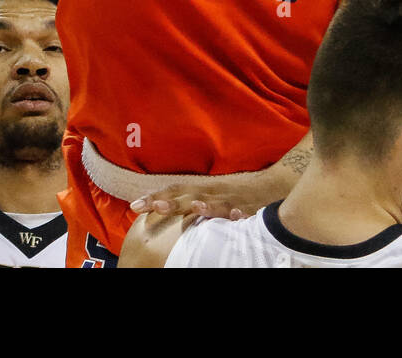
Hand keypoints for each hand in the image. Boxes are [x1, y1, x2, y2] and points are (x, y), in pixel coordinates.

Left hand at [130, 182, 251, 222]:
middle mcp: (211, 192)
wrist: (267, 185)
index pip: (173, 191)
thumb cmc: (234, 194)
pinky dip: (237, 213)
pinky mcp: (247, 207)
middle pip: (185, 195)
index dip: (154, 197)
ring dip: (200, 204)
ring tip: (187, 207)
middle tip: (144, 206)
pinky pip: (241, 211)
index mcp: (201, 190)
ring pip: (212, 201)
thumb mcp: (209, 197)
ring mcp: (228, 199)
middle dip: (164, 201)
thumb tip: (166, 210)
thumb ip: (190, 203)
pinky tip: (235, 216)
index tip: (134, 205)